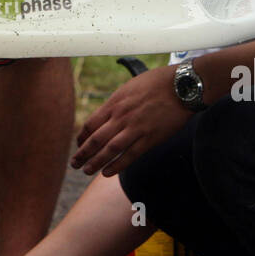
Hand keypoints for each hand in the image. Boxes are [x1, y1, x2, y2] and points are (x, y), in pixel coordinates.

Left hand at [71, 65, 193, 176]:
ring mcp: (135, 128)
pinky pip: (130, 156)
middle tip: (74, 164)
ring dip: (96, 162)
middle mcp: (121, 116)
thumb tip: (108, 113)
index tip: (79, 145)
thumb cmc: (156, 83)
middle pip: (96, 139)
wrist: (180, 86)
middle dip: (82, 154)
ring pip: (109, 150)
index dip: (82, 137)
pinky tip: (107, 173)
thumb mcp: (129, 87)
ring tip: (86, 171)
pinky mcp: (150, 138)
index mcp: (114, 103)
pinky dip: (117, 166)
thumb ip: (117, 102)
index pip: (90, 124)